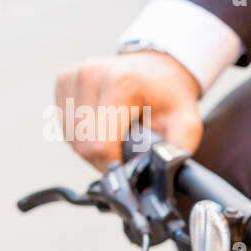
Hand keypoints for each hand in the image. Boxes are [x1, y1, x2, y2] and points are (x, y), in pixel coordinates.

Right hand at [53, 51, 201, 170]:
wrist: (160, 69)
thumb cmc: (172, 97)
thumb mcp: (187, 125)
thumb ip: (174, 154)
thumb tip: (152, 182)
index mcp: (120, 82)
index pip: (100, 144)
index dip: (115, 164)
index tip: (131, 165)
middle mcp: (90, 74)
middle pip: (82, 143)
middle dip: (103, 159)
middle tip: (126, 152)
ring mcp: (73, 75)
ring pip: (71, 137)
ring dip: (92, 148)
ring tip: (118, 138)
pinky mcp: (64, 80)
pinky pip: (65, 125)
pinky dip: (83, 134)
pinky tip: (104, 126)